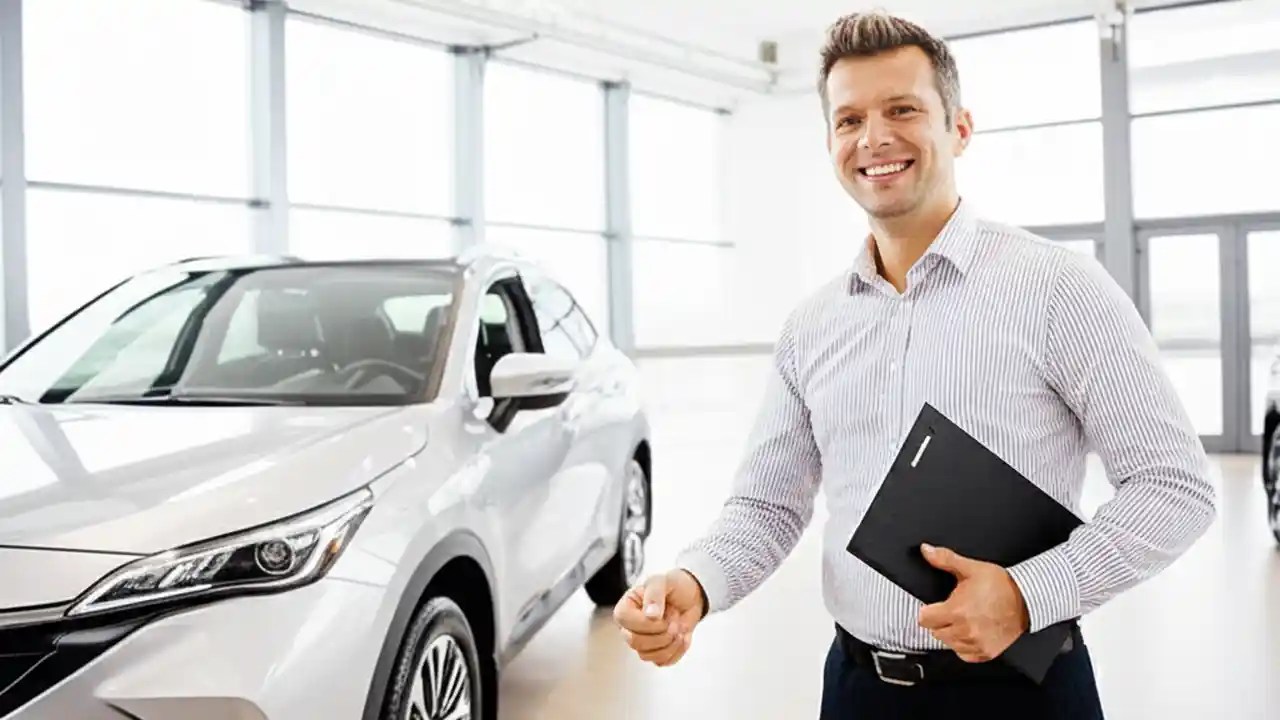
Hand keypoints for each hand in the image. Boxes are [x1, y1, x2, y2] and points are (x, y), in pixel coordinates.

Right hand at [613, 568, 705, 666]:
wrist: (691, 597)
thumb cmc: (673, 586)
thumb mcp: (663, 581)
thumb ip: (654, 594)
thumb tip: (650, 616)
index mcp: (626, 607)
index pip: (624, 620)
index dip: (646, 621)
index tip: (664, 613)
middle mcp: (629, 627)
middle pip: (635, 642)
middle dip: (662, 633)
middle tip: (675, 619)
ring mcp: (642, 642)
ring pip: (648, 655)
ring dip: (671, 642)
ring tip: (680, 626)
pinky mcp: (656, 653)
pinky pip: (662, 662)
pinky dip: (677, 650)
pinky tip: (683, 636)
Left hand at [916, 543, 1029, 662]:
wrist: (1026, 600)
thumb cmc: (1001, 586)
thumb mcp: (970, 568)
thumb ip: (944, 559)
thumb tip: (926, 550)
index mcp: (956, 611)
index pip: (924, 619)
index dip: (928, 611)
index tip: (934, 607)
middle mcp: (965, 631)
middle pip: (935, 632)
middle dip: (939, 621)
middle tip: (953, 611)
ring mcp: (976, 644)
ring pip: (948, 644)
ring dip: (951, 634)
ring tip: (964, 620)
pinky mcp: (986, 652)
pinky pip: (964, 654)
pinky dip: (964, 645)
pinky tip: (971, 632)